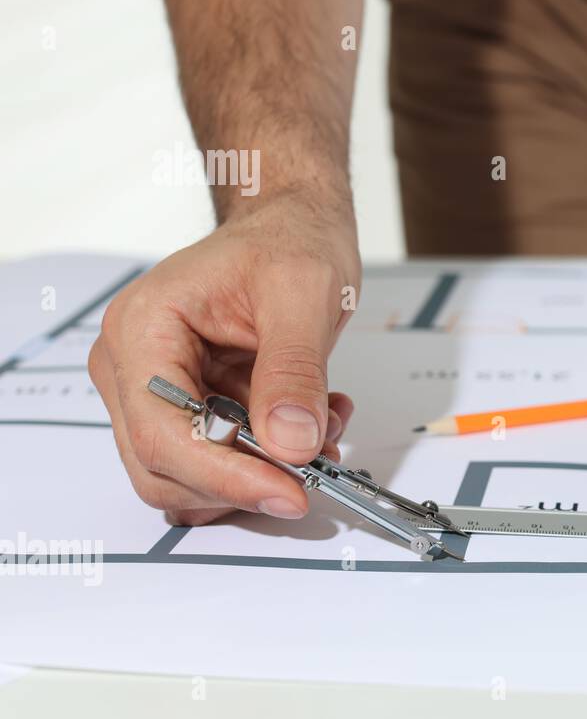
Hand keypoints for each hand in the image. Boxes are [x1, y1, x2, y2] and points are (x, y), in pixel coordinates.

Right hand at [90, 204, 359, 525]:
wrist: (293, 227)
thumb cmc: (286, 241)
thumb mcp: (303, 295)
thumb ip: (294, 371)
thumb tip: (289, 442)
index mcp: (143, 329)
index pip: (162, 433)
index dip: (226, 476)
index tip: (289, 491)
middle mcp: (133, 365)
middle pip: (164, 467)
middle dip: (242, 482)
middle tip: (315, 474)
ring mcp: (156, 390)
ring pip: (191, 474)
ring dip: (260, 472)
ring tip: (322, 431)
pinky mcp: (190, 406)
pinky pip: (219, 459)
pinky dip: (267, 460)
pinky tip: (310, 424)